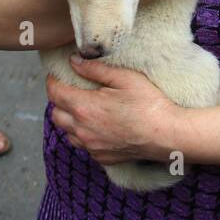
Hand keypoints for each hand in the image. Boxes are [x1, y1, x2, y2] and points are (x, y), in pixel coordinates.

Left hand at [47, 56, 180, 164]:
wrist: (167, 134)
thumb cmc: (148, 104)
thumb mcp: (124, 78)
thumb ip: (95, 69)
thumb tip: (74, 62)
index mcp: (85, 107)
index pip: (54, 93)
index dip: (52, 81)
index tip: (56, 75)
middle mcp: (83, 130)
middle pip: (55, 115)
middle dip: (59, 101)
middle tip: (71, 91)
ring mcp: (91, 146)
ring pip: (67, 133)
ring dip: (70, 120)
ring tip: (84, 109)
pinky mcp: (101, 157)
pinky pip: (83, 146)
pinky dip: (84, 135)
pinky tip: (98, 126)